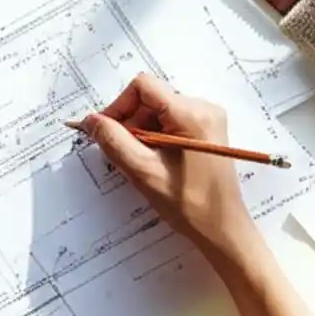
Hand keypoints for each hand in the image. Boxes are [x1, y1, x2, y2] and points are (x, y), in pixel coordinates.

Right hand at [84, 74, 251, 255]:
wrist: (223, 229)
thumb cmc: (188, 204)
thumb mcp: (143, 171)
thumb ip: (113, 141)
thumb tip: (91, 120)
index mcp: (190, 113)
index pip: (143, 86)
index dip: (119, 106)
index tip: (106, 131)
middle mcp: (204, 107)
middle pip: (151, 98)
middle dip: (131, 122)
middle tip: (125, 153)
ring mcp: (209, 118)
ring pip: (160, 110)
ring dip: (143, 131)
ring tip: (144, 161)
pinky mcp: (209, 130)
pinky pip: (172, 120)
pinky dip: (157, 136)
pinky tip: (157, 160)